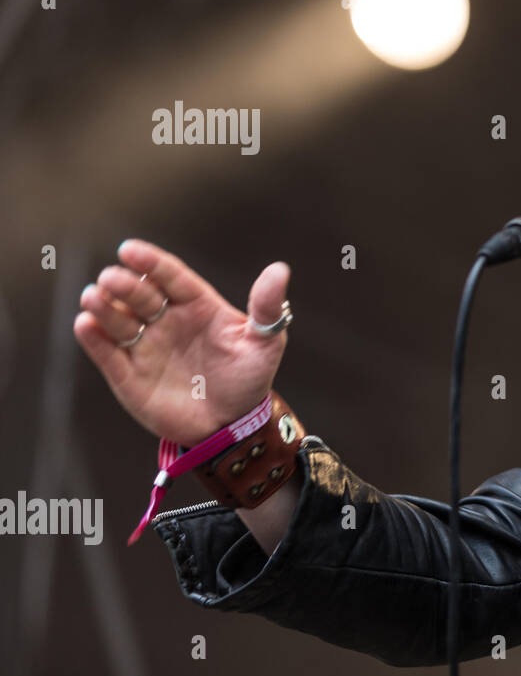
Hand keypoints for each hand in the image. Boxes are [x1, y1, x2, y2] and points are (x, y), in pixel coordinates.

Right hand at [73, 239, 291, 446]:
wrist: (232, 425)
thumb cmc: (249, 378)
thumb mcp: (266, 343)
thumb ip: (267, 308)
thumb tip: (280, 270)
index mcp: (196, 305)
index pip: (170, 276)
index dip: (150, 263)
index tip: (129, 250)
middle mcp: (166, 320)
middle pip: (140, 295)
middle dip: (124, 285)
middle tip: (111, 279)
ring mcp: (145, 346)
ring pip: (118, 319)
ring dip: (104, 307)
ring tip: (94, 297)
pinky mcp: (128, 374)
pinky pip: (107, 353)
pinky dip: (94, 338)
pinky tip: (86, 325)